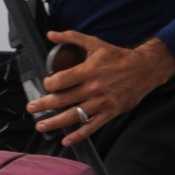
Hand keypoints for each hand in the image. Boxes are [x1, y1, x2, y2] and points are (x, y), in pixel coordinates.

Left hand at [26, 32, 174, 146]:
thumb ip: (71, 37)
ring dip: (56, 122)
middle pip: (63, 99)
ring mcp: (101, 102)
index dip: (49, 84)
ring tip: (41, 125)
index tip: (45, 84)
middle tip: (31, 108)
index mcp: (88, 71)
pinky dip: (78, 135)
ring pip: (74, 115)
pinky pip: (91, 126)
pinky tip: (67, 140)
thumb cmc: (117, 56)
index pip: (62, 80)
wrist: (143, 69)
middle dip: (44, 105)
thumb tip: (50, 34)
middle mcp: (93, 88)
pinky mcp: (109, 113)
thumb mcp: (94, 43)